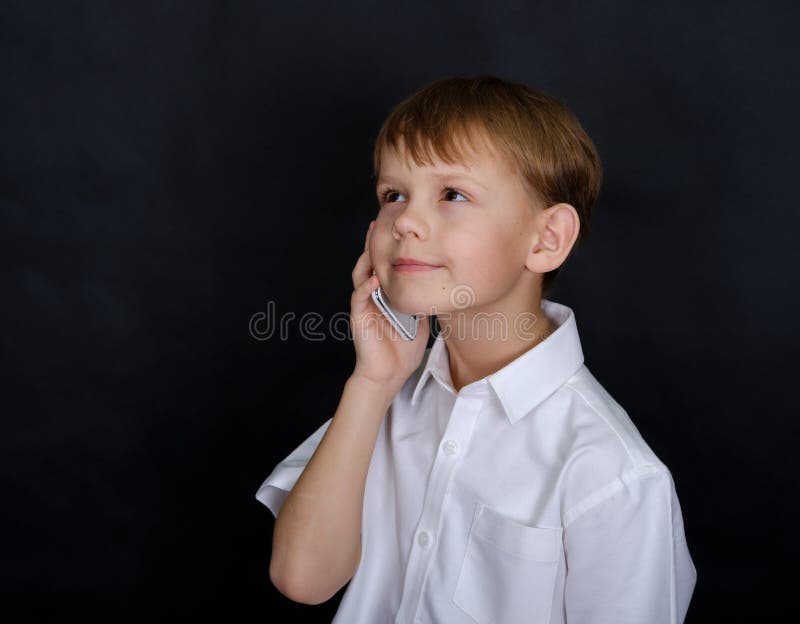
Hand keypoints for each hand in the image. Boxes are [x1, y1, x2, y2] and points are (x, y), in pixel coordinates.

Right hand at [349, 220, 429, 389]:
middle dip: (373, 242)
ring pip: (361, 274)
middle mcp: (372, 295)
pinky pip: (359, 297)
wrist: (388, 373)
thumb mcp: (419, 316)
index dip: (388, 245)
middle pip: (369, 262)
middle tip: (378, 223)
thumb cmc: (403, 348)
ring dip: (367, 258)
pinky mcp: (358, 316)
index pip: (384, 263)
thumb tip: (440, 281)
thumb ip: (422, 297)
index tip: (395, 228)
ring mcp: (364, 304)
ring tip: (374, 241)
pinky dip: (366, 286)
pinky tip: (375, 278)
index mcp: (385, 293)